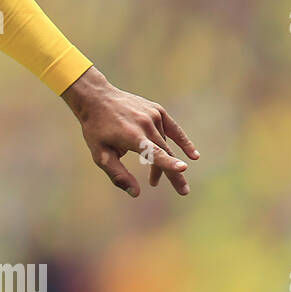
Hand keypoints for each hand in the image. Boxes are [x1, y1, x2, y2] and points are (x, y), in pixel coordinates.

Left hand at [61, 67, 198, 197]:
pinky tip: (194, 155)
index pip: (153, 151)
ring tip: (153, 179)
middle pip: (165, 153)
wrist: (97, 98)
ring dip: (162, 163)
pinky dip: (183, 142)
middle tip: (183, 192)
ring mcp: (153, 115)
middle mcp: (145, 124)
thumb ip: (117, 174)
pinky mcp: (157, 110)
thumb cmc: (96, 129)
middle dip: (174, 174)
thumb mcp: (100, 154)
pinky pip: (173, 129)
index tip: (183, 167)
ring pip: (165, 145)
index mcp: (131, 136)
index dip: (168, 162)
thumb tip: (136, 193)